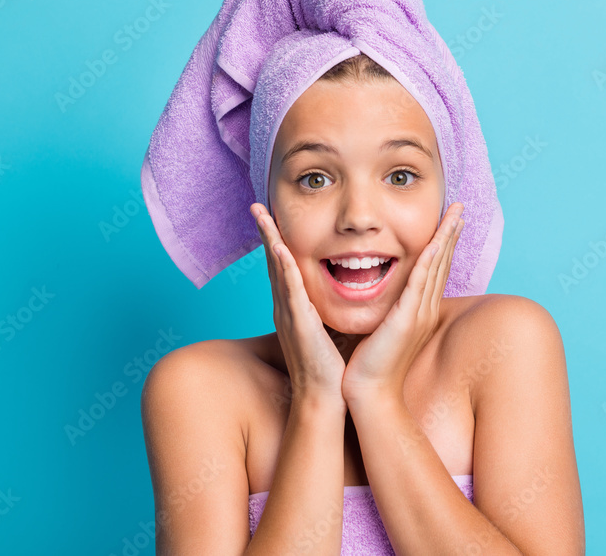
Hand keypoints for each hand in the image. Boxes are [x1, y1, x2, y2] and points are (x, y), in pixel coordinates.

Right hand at [251, 203, 345, 408]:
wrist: (327, 398)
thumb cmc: (332, 368)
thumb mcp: (331, 329)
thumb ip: (331, 311)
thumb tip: (348, 295)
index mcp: (295, 308)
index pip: (285, 268)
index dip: (277, 242)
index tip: (274, 218)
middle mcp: (286, 308)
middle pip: (273, 262)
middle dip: (266, 232)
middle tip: (257, 207)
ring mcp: (289, 314)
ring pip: (277, 269)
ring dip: (268, 240)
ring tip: (261, 215)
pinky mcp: (298, 322)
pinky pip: (289, 289)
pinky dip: (283, 266)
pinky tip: (278, 247)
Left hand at [341, 202, 464, 406]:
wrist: (369, 392)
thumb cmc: (370, 364)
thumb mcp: (382, 329)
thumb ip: (386, 311)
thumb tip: (383, 298)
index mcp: (419, 311)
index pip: (433, 270)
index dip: (442, 244)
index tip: (449, 221)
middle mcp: (425, 310)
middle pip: (441, 263)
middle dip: (450, 234)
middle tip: (459, 208)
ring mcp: (420, 314)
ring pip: (436, 267)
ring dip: (446, 238)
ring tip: (455, 215)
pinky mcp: (408, 319)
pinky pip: (421, 282)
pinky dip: (429, 259)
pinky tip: (435, 241)